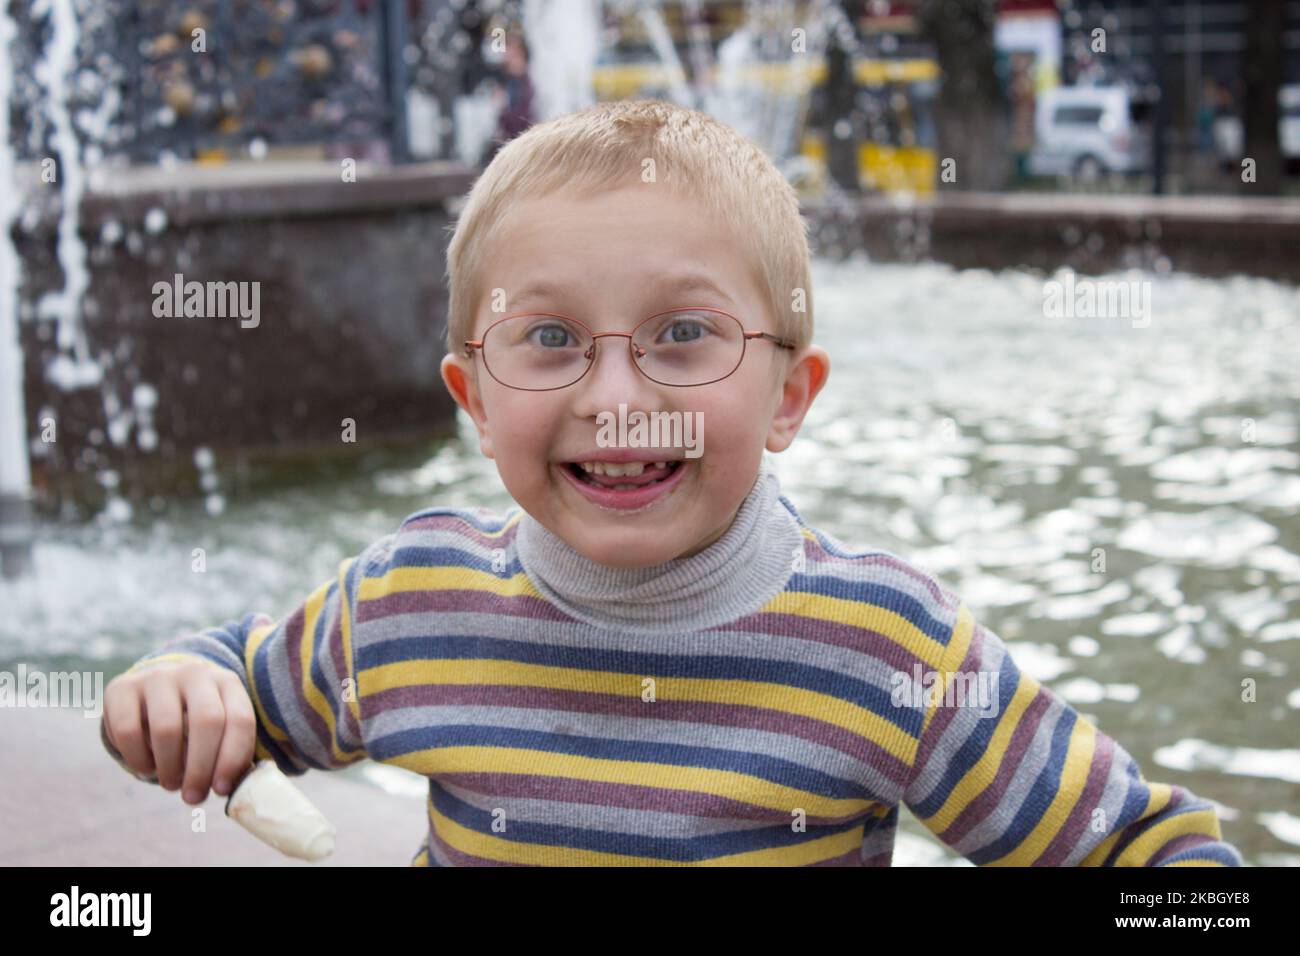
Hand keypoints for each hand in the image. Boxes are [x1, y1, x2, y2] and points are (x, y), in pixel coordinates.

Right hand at [103, 661, 256, 804]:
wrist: (153, 692)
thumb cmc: (194, 722)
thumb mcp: (218, 730)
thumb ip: (230, 755)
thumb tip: (233, 787)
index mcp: (227, 682)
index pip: (240, 719)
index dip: (233, 758)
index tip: (221, 789)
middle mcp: (195, 673)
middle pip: (207, 721)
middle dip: (201, 768)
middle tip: (193, 796)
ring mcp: (158, 676)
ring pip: (167, 728)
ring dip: (169, 768)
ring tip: (172, 783)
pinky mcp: (122, 687)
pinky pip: (128, 731)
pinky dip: (137, 759)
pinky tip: (146, 767)